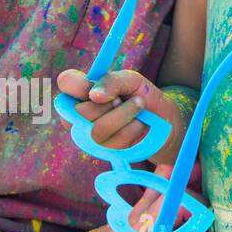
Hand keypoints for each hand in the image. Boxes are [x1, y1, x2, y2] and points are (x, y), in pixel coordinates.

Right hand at [56, 69, 182, 162]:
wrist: (164, 120)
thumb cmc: (142, 96)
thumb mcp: (133, 81)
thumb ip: (113, 80)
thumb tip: (93, 94)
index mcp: (83, 91)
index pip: (67, 82)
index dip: (77, 85)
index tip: (94, 90)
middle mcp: (80, 114)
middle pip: (81, 111)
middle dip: (111, 103)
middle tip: (123, 99)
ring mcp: (89, 135)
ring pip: (97, 130)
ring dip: (126, 114)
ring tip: (138, 107)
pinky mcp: (104, 151)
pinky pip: (115, 141)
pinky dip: (133, 128)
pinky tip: (139, 124)